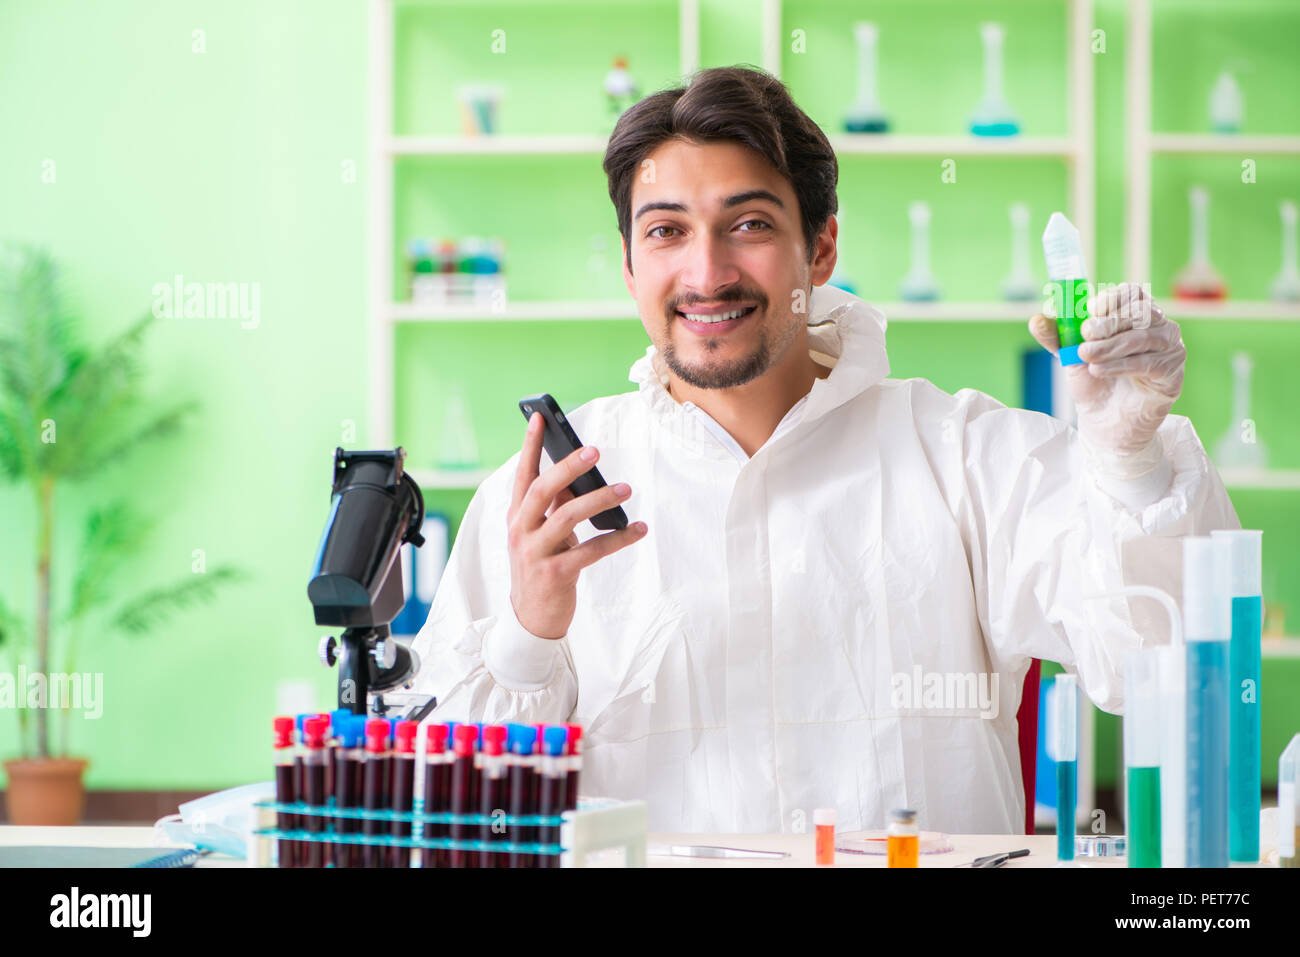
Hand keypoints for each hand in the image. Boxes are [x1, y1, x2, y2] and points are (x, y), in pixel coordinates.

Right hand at [506, 412, 647, 638]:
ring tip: (626, 489)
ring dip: (599, 500)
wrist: (531, 620)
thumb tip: (580, 479)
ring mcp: (536, 553)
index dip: (530, 446)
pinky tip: (638, 529)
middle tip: (594, 451)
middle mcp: (522, 531)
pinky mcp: (555, 574)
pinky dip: (617, 538)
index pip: (523, 474)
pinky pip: (590, 550)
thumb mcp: (541, 535)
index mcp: (517, 517)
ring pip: (567, 516)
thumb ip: (554, 508)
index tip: (540, 418)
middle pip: (543, 490)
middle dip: (568, 467)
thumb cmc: (540, 568)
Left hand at [1029, 283, 1184, 456]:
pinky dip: (1120, 365)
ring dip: (1111, 346)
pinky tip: (1099, 370)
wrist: (1105, 422)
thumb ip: (1056, 337)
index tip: (1090, 309)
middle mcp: (1158, 327)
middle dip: (1109, 323)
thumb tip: (1036, 319)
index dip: (1113, 297)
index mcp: (1135, 315)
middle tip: (1085, 336)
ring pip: (1143, 337)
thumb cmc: (1093, 382)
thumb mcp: (1070, 356)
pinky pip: (1149, 363)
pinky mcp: (1172, 374)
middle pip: (1140, 312)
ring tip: (1086, 356)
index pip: (1133, 293)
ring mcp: (1170, 349)